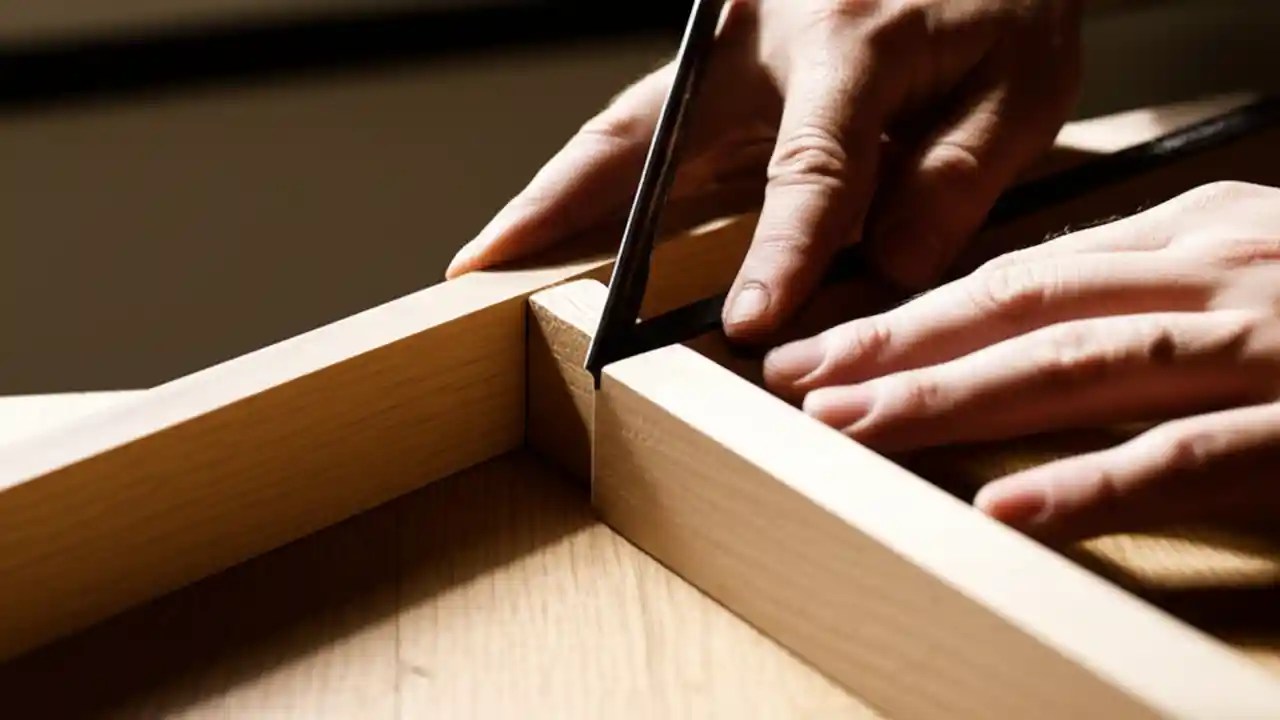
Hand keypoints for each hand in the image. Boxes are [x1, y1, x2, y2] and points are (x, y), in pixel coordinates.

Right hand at [446, 0, 1081, 340]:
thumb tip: (877, 274)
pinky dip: (598, 186)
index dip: (781, 250)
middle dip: (558, 204)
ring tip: (493, 262)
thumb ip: (954, 182)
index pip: (809, 168)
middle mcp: (762, 41)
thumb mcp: (1018, 86)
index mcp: (851, 42)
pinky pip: (649, 131)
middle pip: (643, 132)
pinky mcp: (720, 63)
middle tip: (484, 270)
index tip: (752, 325)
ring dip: (554, 198)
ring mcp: (726, 48)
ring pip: (625, 131)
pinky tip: (568, 234)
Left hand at [763, 181, 1279, 541]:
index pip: (1021, 269)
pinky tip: (1008, 511)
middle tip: (799, 377)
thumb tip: (1022, 324)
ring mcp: (1266, 349)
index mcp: (1197, 236)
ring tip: (854, 423)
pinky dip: (1095, 485)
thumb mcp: (1249, 271)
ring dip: (954, 399)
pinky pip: (1190, 458)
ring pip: (1080, 366)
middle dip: (899, 344)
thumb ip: (1146, 289)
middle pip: (1021, 306)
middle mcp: (1216, 275)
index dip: (912, 309)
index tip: (827, 341)